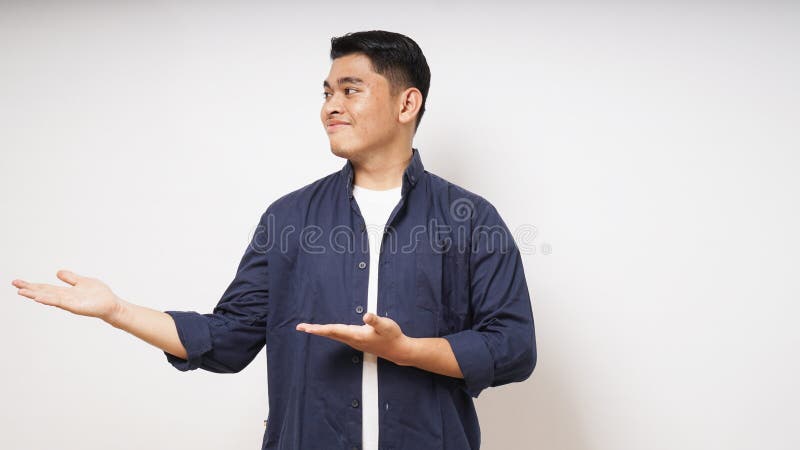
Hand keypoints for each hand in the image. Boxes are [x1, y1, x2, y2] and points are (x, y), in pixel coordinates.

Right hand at [12, 270, 122, 321]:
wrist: (111, 305)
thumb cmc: (99, 295)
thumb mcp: (82, 281)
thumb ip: (70, 278)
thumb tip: (57, 272)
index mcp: (65, 292)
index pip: (45, 287)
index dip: (32, 285)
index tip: (18, 282)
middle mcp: (64, 297)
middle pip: (43, 292)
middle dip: (29, 289)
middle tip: (14, 285)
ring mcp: (68, 302)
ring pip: (48, 297)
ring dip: (35, 295)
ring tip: (21, 292)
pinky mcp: (75, 306)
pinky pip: (59, 302)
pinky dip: (49, 300)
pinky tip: (39, 298)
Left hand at [296, 312, 414, 365]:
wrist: (398, 350)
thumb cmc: (392, 336)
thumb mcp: (386, 325)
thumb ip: (376, 320)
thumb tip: (366, 316)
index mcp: (356, 335)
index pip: (334, 330)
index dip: (320, 328)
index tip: (307, 328)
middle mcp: (352, 339)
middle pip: (330, 334)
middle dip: (315, 330)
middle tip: (300, 327)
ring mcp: (354, 341)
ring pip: (333, 335)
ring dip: (321, 331)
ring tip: (309, 328)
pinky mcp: (357, 340)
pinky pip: (339, 335)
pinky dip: (329, 332)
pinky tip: (327, 330)